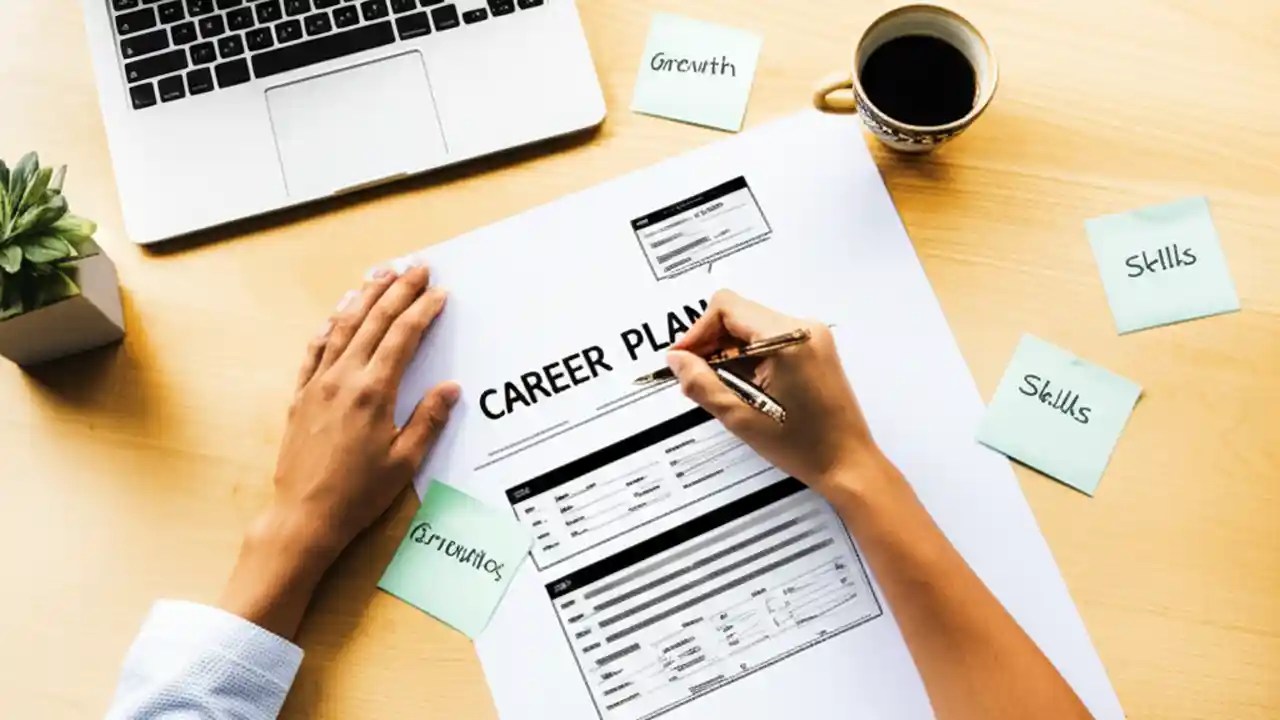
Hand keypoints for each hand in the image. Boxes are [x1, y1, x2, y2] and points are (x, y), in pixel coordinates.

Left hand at [220, 266, 457, 637]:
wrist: (303, 515)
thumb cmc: (357, 494)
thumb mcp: (404, 461)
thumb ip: (428, 419)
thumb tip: (450, 388)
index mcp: (374, 391)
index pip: (402, 336)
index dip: (423, 310)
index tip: (439, 292)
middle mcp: (343, 378)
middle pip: (373, 321)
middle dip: (397, 290)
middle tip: (416, 267)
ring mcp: (317, 384)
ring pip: (342, 327)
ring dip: (363, 297)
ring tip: (379, 274)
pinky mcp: (300, 396)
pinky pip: (314, 351)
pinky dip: (328, 328)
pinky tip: (337, 316)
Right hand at [667, 290, 884, 496]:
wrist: (848, 464)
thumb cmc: (807, 446)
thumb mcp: (741, 417)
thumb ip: (702, 384)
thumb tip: (677, 361)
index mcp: (788, 338)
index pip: (727, 308)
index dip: (697, 332)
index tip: (683, 359)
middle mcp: (803, 329)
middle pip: (738, 314)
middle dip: (711, 343)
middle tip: (696, 377)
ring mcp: (812, 338)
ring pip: (751, 326)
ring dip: (729, 352)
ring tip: (722, 388)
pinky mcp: (814, 350)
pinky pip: (769, 339)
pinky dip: (748, 357)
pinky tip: (744, 387)